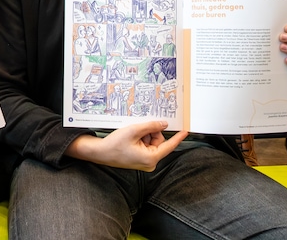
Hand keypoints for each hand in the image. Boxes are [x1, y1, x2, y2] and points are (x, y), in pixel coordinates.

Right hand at [66, 121, 188, 170]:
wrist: (100, 153)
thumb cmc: (114, 145)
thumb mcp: (134, 131)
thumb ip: (151, 126)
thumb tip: (163, 124)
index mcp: (151, 158)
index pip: (169, 146)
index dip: (178, 137)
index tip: (186, 131)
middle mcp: (150, 162)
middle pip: (158, 141)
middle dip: (150, 133)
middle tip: (138, 130)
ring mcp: (145, 162)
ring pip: (152, 142)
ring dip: (144, 135)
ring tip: (131, 135)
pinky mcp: (140, 159)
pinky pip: (146, 145)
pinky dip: (140, 139)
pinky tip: (131, 138)